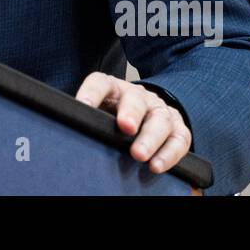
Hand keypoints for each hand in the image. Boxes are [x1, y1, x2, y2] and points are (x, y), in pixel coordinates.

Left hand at [75, 72, 191, 174]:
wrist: (146, 113)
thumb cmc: (115, 116)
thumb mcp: (100, 112)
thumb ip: (89, 119)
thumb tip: (70, 132)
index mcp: (113, 89)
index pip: (100, 83)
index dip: (91, 93)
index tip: (82, 105)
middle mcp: (138, 96)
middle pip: (136, 100)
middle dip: (131, 113)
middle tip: (125, 128)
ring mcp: (160, 110)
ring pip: (160, 120)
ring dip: (150, 138)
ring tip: (139, 155)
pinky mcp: (177, 127)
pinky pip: (179, 139)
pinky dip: (170, 154)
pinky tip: (157, 166)